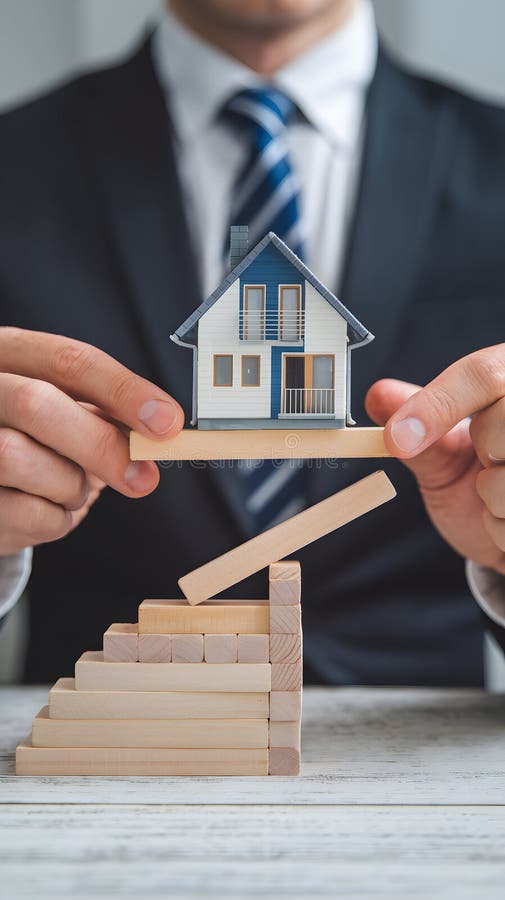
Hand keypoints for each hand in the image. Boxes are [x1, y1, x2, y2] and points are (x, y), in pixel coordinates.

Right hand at [0, 327, 183, 555]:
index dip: (123, 391)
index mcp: (7, 355)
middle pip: (35, 404)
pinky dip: (52, 519)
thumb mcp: (62, 411)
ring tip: (72, 489)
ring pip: (17, 456)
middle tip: (141, 478)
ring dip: (68, 486)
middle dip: (99, 445)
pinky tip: (48, 509)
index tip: (167, 421)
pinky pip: (20, 511)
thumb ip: (103, 413)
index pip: (67, 360)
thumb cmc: (34, 441)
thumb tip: (161, 429)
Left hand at [366, 345, 504, 575]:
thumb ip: (412, 423)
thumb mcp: (441, 454)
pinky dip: (503, 530)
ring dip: (492, 500)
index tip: (396, 439)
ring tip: (502, 493)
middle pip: (500, 424)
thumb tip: (379, 394)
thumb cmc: (477, 483)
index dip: (436, 405)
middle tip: (490, 457)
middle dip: (484, 449)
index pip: (483, 373)